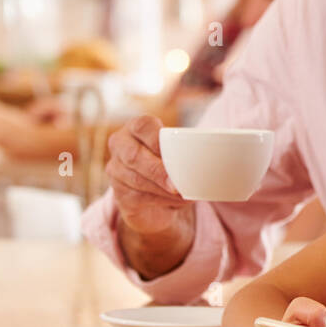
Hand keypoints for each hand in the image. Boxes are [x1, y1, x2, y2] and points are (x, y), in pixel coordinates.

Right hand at [106, 115, 193, 245]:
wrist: (156, 200)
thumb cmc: (170, 167)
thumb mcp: (177, 153)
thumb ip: (186, 149)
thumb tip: (209, 156)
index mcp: (135, 129)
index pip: (142, 125)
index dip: (156, 137)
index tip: (174, 150)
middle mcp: (120, 146)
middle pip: (134, 156)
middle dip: (157, 170)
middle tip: (176, 184)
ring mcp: (115, 171)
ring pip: (137, 179)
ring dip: (162, 189)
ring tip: (183, 194)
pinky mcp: (119, 195)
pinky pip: (139, 197)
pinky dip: (161, 200)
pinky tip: (176, 201)